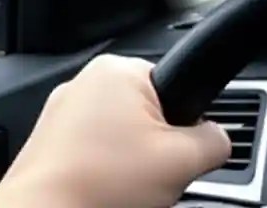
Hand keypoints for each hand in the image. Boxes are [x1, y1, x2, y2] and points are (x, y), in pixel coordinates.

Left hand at [0, 54, 230, 207]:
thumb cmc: (99, 188)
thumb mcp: (182, 163)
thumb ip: (215, 141)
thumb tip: (218, 140)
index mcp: (118, 71)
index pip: (179, 87)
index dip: (186, 126)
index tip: (175, 155)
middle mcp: (85, 83)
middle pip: (151, 115)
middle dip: (158, 149)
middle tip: (152, 178)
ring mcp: (60, 114)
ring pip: (122, 138)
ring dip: (131, 164)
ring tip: (125, 191)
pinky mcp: (48, 145)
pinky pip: (95, 153)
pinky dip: (105, 174)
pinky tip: (104, 196)